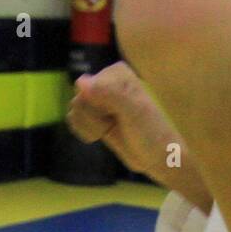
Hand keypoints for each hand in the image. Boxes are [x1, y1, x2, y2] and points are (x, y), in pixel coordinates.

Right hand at [65, 60, 175, 183]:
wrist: (157, 158)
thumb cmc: (150, 133)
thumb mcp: (134, 111)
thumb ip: (109, 94)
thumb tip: (80, 83)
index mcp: (116, 73)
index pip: (87, 87)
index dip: (98, 106)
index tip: (118, 114)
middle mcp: (105, 82)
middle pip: (79, 99)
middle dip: (94, 117)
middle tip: (115, 123)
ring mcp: (99, 99)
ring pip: (75, 110)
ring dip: (91, 126)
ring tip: (109, 129)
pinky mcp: (94, 115)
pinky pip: (74, 119)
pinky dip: (86, 131)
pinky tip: (101, 134)